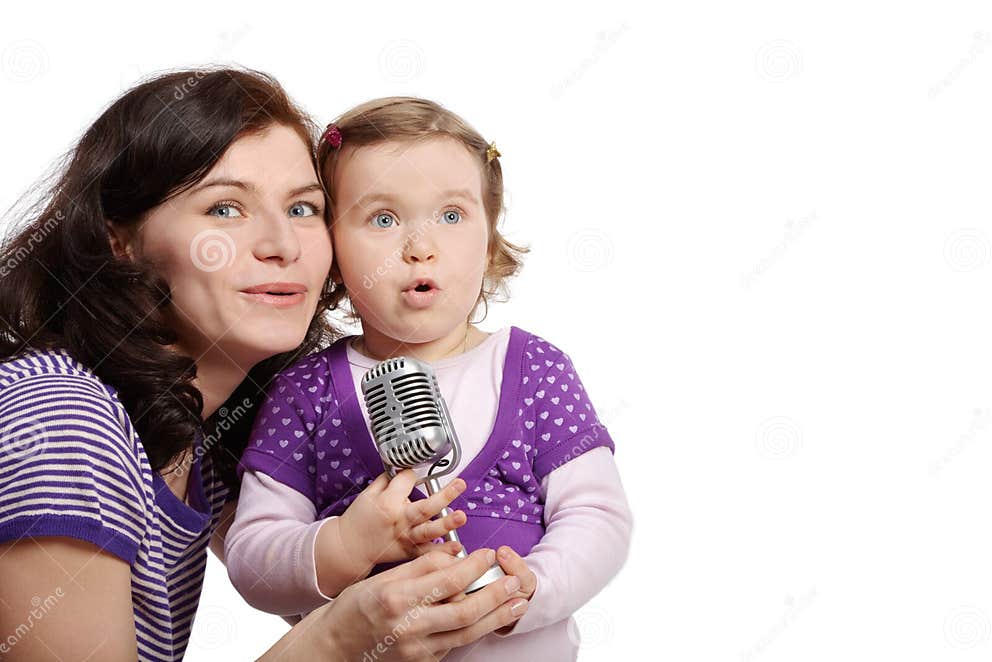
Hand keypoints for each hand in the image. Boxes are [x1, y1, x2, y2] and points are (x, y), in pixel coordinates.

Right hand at [297, 549, 529, 660]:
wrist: (335, 648)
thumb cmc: (355, 608)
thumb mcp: (384, 578)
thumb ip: (421, 567)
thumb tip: (455, 555)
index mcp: (398, 598)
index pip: (447, 580)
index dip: (474, 566)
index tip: (489, 555)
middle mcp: (409, 626)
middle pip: (465, 610)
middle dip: (496, 595)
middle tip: (516, 581)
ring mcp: (417, 649)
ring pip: (467, 632)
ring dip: (497, 617)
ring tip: (518, 604)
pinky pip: (455, 643)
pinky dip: (476, 630)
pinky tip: (490, 619)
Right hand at [339, 470, 467, 567]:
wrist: (348, 547)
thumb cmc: (358, 519)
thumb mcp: (367, 494)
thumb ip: (386, 480)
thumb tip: (403, 468)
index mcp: (387, 503)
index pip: (407, 480)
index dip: (410, 474)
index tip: (409, 474)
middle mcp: (399, 520)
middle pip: (424, 506)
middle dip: (444, 495)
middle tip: (460, 484)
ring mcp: (405, 538)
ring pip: (428, 531)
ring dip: (446, 524)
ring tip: (461, 517)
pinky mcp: (408, 552)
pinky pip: (427, 553)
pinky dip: (442, 552)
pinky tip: (456, 548)